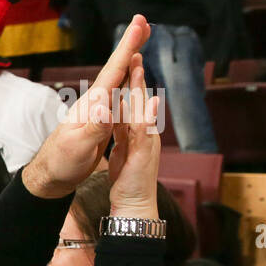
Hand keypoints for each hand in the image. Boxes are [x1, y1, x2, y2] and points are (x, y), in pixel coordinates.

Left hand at [22, 14, 149, 198]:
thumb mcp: (78, 147)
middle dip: (129, 44)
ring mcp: (97, 110)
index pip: (113, 71)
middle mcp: (95, 102)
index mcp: (92, 104)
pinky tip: (130, 75)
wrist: (50, 176)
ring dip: (129, 57)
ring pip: (117, 78)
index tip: (138, 23)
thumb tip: (105, 106)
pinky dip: (127, 78)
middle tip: (142, 20)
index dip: (127, 47)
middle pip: (115, 68)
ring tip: (139, 39)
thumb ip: (94, 128)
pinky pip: (118, 93)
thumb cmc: (62, 162)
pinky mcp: (100, 120)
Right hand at [106, 52, 161, 218]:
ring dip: (127, 92)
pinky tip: (115, 108)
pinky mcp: (124, 150)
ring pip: (129, 111)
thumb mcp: (138, 159)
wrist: (133, 206)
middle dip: (135, 80)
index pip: (141, 101)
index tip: (136, 59)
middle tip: (134, 58)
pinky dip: (118, 113)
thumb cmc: (136, 185)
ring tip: (125, 76)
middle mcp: (142, 134)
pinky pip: (121, 126)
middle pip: (137, 101)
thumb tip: (150, 106)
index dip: (137, 81)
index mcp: (144, 134)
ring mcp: (133, 141)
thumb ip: (141, 133)